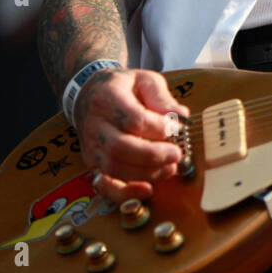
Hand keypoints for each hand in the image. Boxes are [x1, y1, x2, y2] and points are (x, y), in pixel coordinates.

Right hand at [72, 67, 190, 203]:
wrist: (90, 95)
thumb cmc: (123, 87)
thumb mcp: (144, 80)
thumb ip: (162, 97)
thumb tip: (181, 117)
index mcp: (107, 99)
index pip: (133, 119)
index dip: (157, 128)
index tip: (176, 128)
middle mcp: (95, 125)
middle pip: (120, 147)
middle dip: (153, 155)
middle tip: (177, 154)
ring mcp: (91, 147)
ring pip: (114, 168)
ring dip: (146, 172)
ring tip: (170, 167)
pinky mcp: (93, 163)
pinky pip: (104, 184)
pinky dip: (125, 192)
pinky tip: (147, 189)